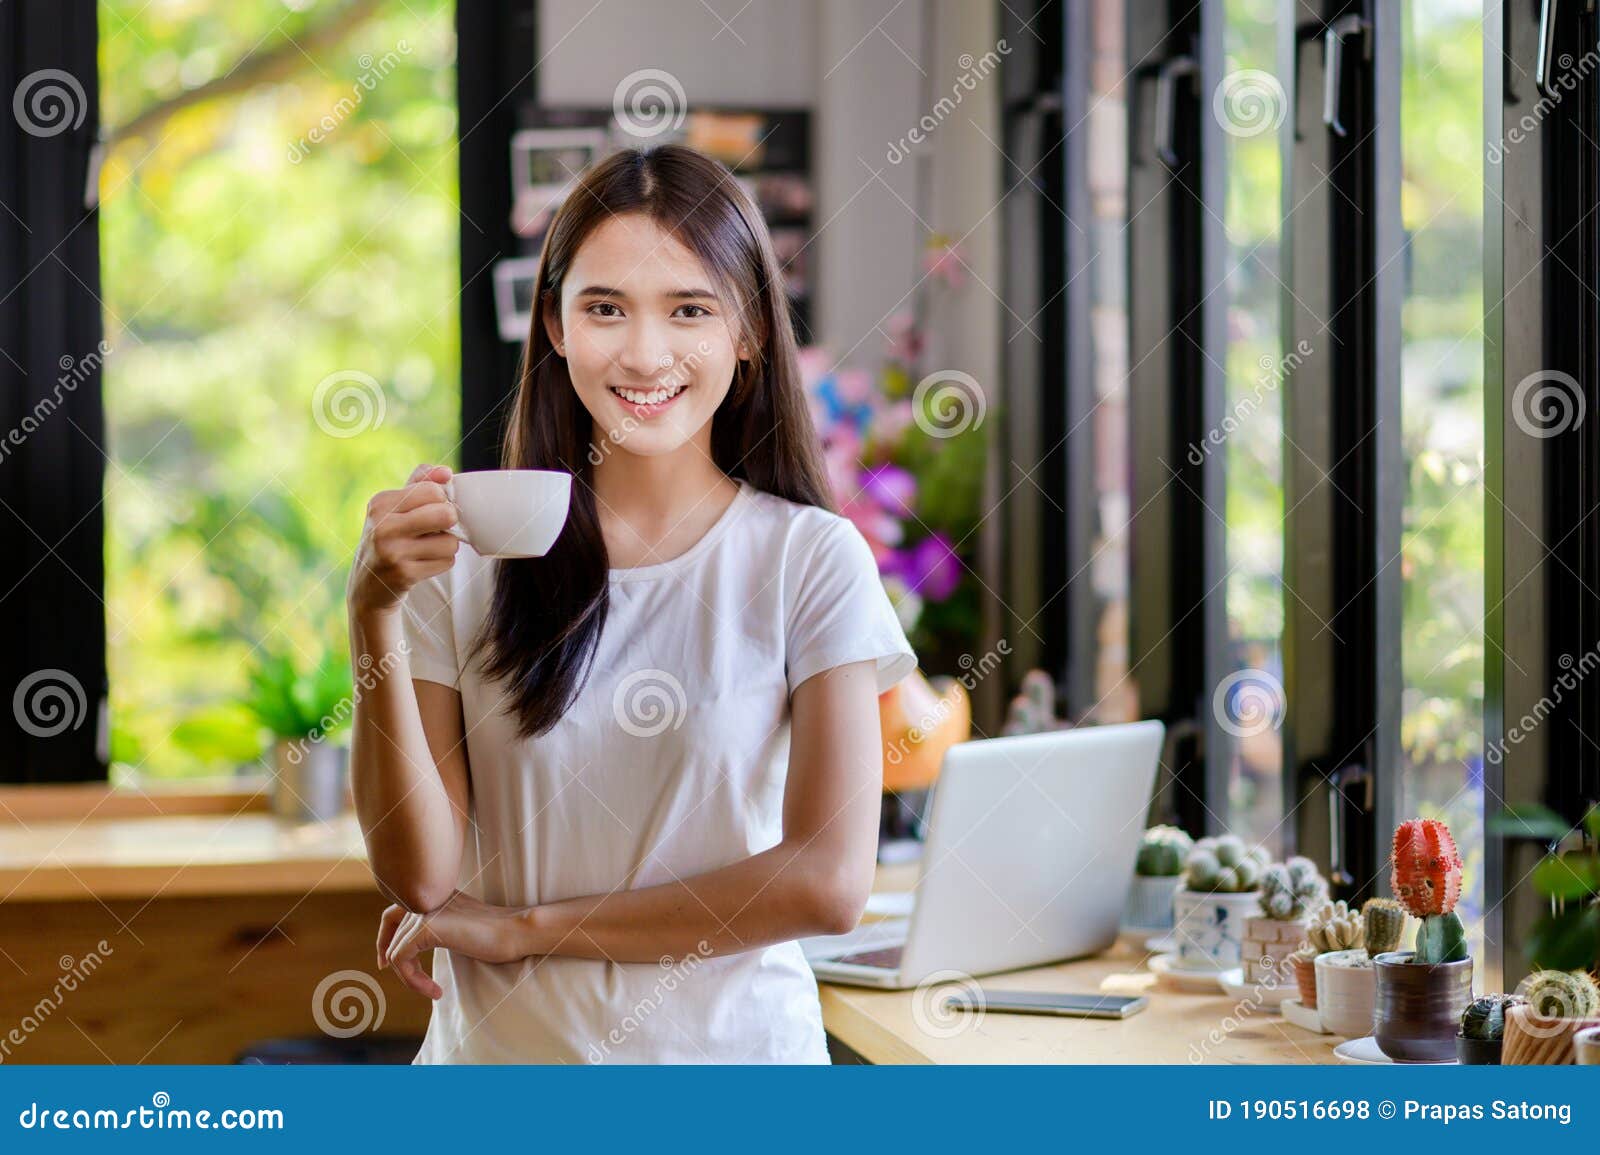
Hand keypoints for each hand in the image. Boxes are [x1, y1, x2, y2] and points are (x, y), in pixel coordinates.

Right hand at [347, 463, 459, 617]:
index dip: (441, 500)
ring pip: (450, 542)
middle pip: (445, 513)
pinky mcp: (404, 574)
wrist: (367, 585)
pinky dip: (442, 562)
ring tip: (427, 549)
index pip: (433, 490)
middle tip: (437, 528)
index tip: (431, 509)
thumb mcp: (395, 507)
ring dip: (447, 546)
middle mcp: (383, 525)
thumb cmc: (388, 537)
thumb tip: (446, 472)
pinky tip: (423, 564)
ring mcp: (392, 551)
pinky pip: (447, 562)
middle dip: (449, 521)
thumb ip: (420, 483)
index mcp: (380, 503)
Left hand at [377, 891, 533, 999]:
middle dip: (390, 956)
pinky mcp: (426, 927)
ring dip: (410, 978)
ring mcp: (425, 910)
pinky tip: (435, 991)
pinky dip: (413, 980)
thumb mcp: (459, 927)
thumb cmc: (496, 935)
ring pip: (395, 949)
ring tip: (433, 991)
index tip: (385, 962)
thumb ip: (438, 928)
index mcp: (435, 895)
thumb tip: (414, 946)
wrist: (514, 932)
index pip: (394, 912)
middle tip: (401, 977)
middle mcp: (427, 898)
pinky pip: (401, 959)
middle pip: (390, 927)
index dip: (384, 937)